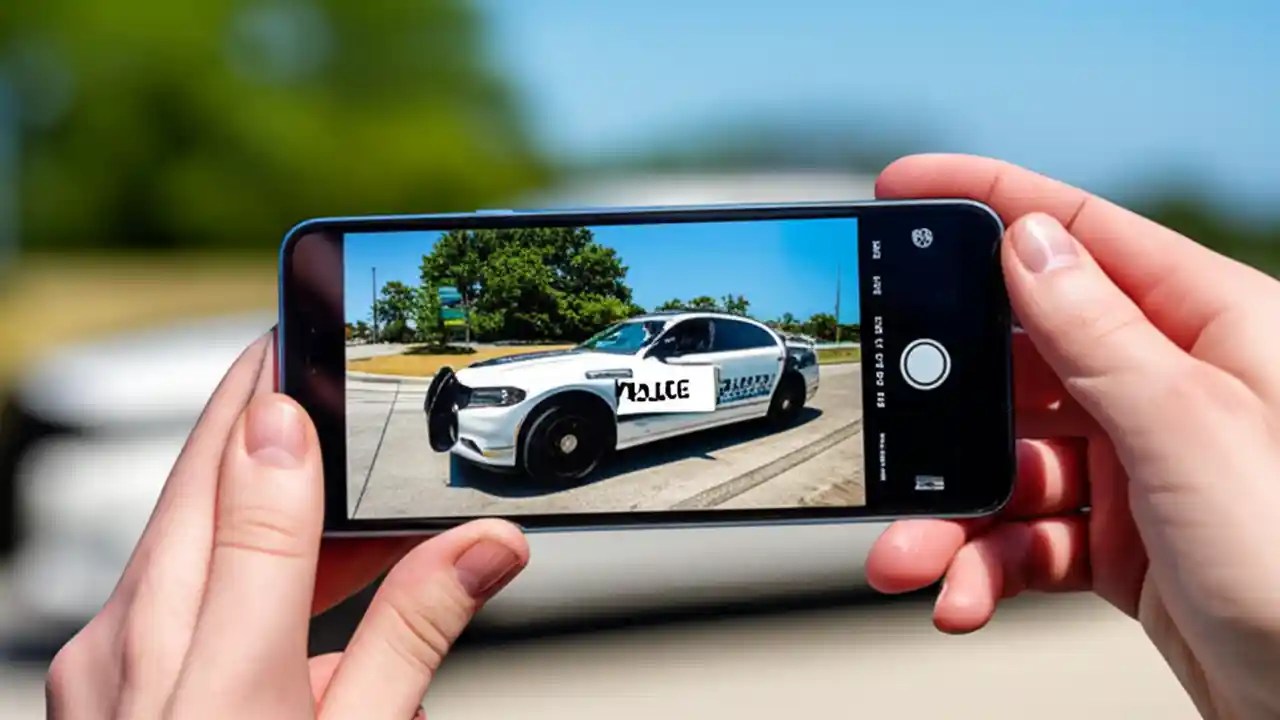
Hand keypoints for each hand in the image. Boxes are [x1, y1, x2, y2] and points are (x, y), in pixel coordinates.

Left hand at [45, 331, 529, 718]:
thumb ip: (414, 634)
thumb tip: (483, 548)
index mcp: (204, 656)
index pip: (243, 468)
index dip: (277, 385)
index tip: (311, 329)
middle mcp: (134, 644)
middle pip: (207, 486)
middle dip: (270, 423)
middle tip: (335, 387)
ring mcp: (104, 665)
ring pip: (187, 534)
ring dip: (260, 494)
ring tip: (341, 484)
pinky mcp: (102, 682)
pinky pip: (168, 587)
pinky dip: (234, 562)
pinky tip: (295, 583)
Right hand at [865, 154, 1279, 718]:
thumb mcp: (1192, 432)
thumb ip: (1101, 335)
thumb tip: (1026, 243)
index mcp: (1211, 326)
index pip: (1081, 235)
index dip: (988, 201)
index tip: (905, 187)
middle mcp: (1173, 386)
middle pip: (1024, 363)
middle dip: (943, 410)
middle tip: (883, 429)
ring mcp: (1145, 463)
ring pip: (1015, 462)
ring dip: (953, 513)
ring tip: (914, 556)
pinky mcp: (1126, 538)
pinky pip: (1032, 532)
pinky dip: (989, 562)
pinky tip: (965, 592)